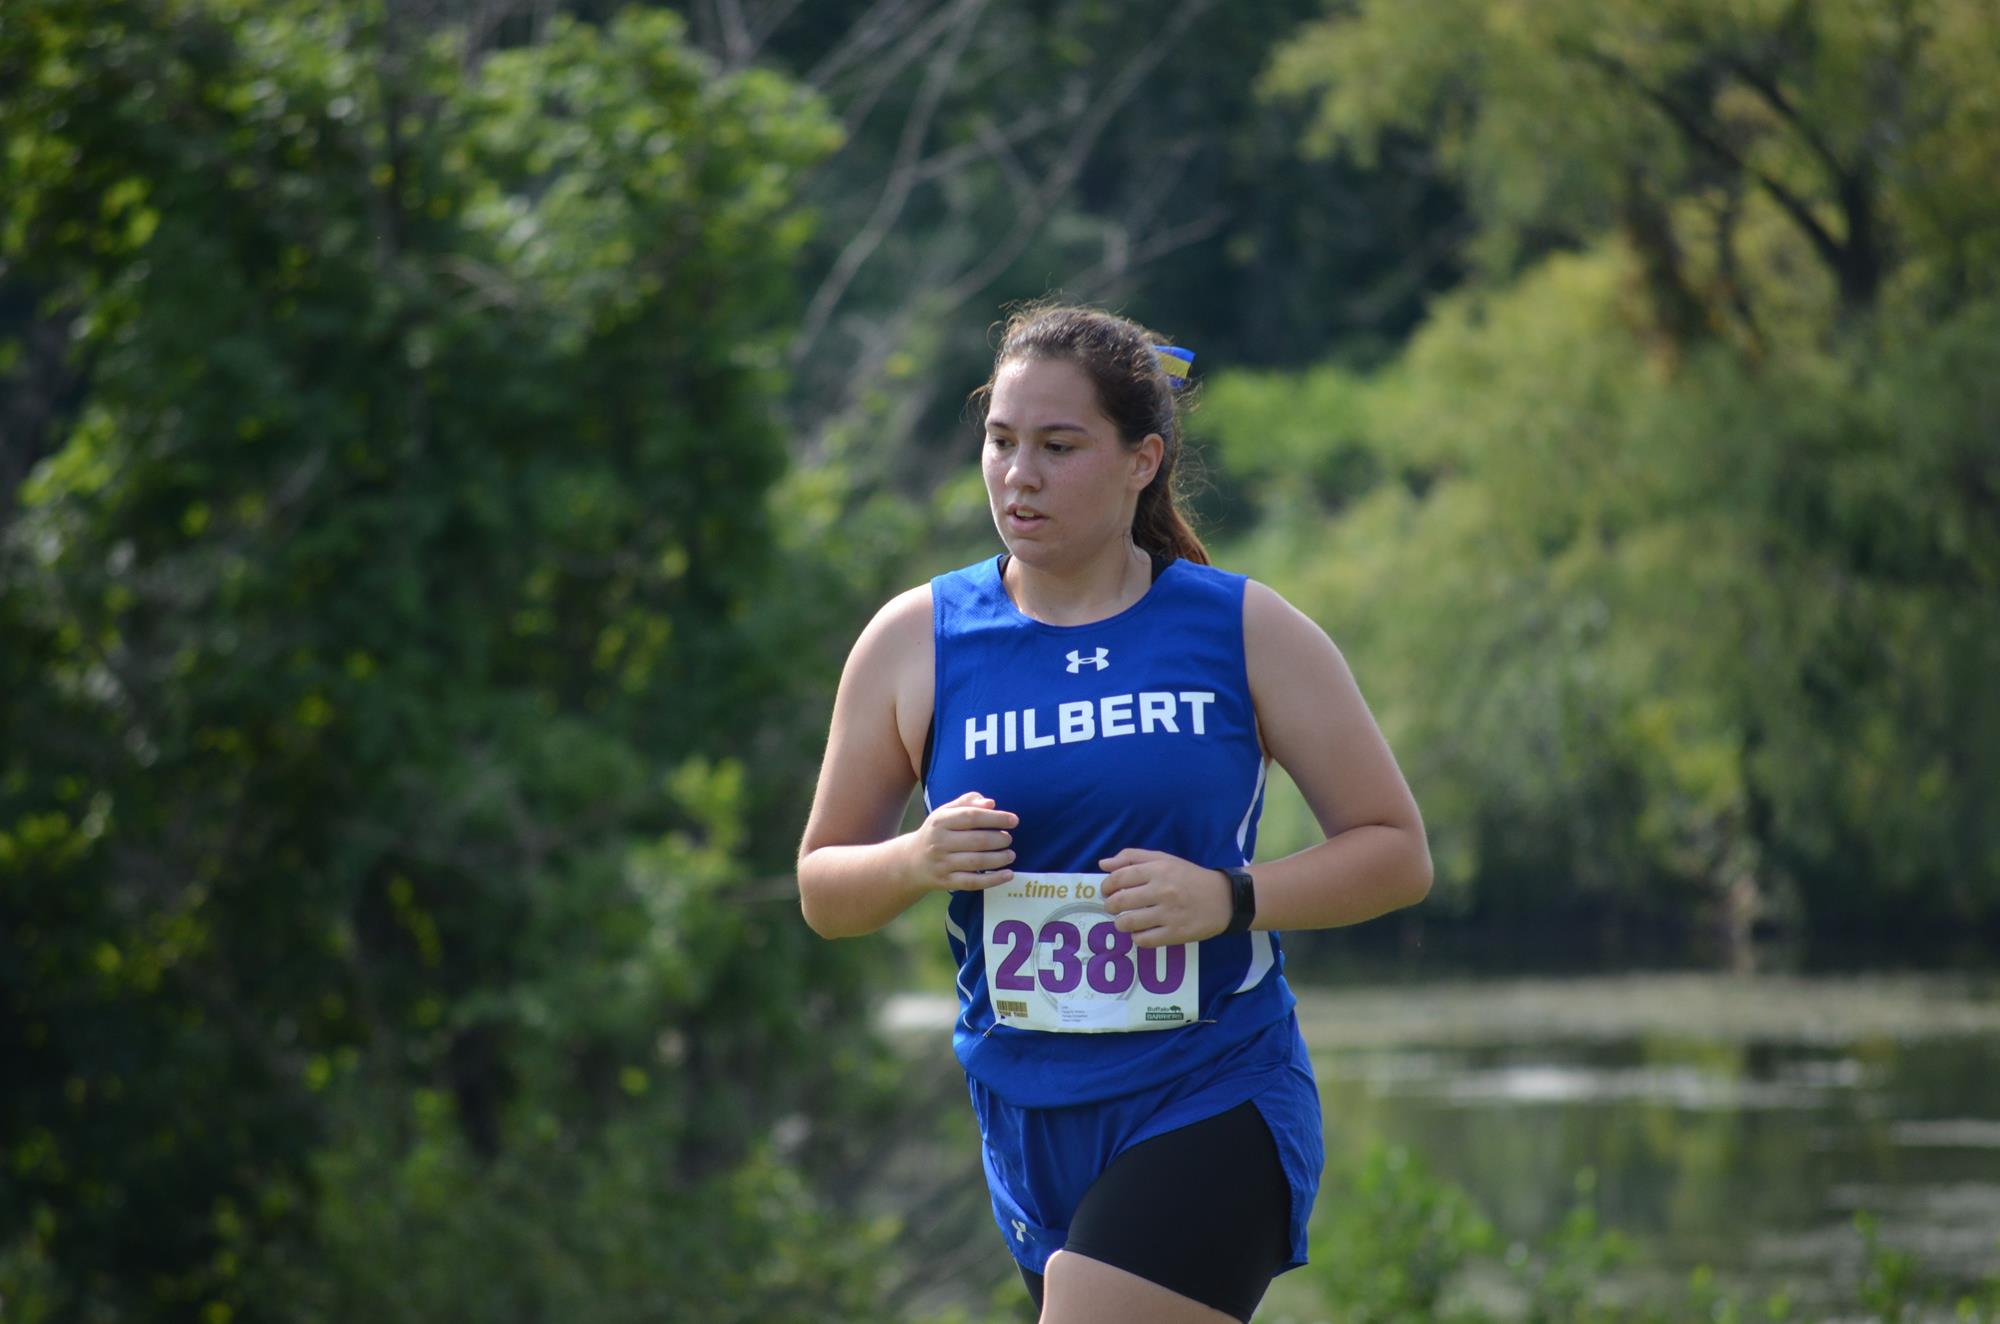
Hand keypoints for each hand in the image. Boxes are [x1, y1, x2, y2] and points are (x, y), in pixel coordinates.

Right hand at [904, 791, 1017, 892]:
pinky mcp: (946, 881)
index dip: (995, 818)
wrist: (912, 862)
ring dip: (999, 859)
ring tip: (1010, 854)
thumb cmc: (936, 833)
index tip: (1014, 820)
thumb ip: (967, 803)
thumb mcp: (945, 813)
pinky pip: (973, 882)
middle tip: (1009, 839)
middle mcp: (939, 842)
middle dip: (998, 839)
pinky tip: (1008, 875)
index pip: (971, 817)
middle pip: (976, 840)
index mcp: (940, 821)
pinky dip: (993, 879)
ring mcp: (942, 864)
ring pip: (976, 862)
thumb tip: (991, 803)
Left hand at [1098, 848, 1230, 947]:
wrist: (1223, 898)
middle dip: (1110, 906)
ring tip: (1125, 921)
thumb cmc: (1188, 877)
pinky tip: (1141, 931)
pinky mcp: (1176, 934)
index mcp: (1158, 870)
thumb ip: (1132, 857)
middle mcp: (1162, 891)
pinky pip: (1144, 940)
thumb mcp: (1164, 859)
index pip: (1118, 878)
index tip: (1106, 891)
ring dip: (1120, 923)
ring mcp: (1169, 914)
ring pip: (1128, 923)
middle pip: (1120, 902)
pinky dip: (1137, 937)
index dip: (1106, 886)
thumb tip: (1103, 864)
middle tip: (1114, 907)